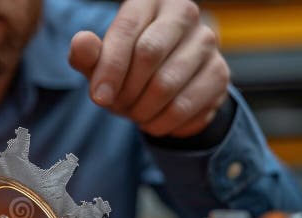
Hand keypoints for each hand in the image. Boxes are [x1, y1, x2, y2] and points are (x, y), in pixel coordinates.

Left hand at [68, 0, 229, 137]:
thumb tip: (82, 42)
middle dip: (126, 89)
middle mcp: (184, 13)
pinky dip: (162, 123)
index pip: (127, 30)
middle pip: (148, 53)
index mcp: (150, 1)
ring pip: (166, 83)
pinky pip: (185, 106)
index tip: (98, 97)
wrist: (166, 89)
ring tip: (135, 113)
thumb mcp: (101, 62)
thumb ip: (87, 54)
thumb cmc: (127, 69)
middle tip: (117, 104)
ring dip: (142, 109)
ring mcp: (206, 42)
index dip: (110, 67)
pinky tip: (154, 121)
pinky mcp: (219, 73)